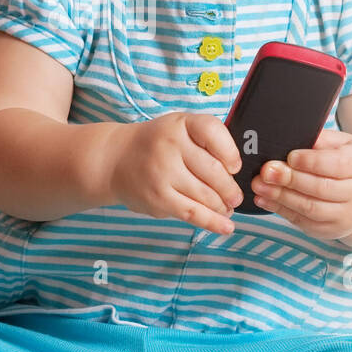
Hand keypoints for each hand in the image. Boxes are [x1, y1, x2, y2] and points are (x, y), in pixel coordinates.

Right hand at [105, 112, 244, 235]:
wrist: (115, 160)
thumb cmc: (156, 144)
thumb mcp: (179, 128)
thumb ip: (207, 140)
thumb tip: (237, 174)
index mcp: (180, 124)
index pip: (213, 133)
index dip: (230, 153)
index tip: (234, 167)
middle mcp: (170, 146)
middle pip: (214, 171)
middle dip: (230, 189)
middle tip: (236, 197)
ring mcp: (163, 173)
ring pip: (206, 195)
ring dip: (223, 206)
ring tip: (227, 209)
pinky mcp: (158, 198)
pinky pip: (192, 213)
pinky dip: (212, 222)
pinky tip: (225, 227)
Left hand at [249, 129, 351, 240]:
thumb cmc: (350, 162)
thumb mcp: (343, 144)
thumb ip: (321, 141)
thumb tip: (290, 136)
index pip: (338, 165)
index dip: (311, 162)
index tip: (290, 156)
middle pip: (321, 188)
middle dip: (290, 179)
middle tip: (266, 171)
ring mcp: (347, 215)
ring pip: (311, 208)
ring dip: (281, 197)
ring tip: (259, 186)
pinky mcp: (332, 230)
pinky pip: (304, 222)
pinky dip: (281, 211)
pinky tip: (265, 199)